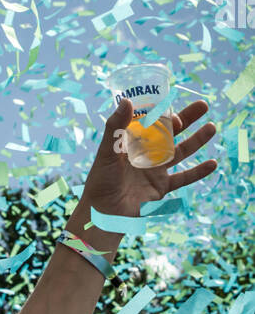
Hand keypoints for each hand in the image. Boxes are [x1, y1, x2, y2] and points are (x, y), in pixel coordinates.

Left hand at [81, 99, 216, 221]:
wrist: (104, 212)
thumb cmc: (101, 179)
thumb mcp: (107, 150)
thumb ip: (116, 126)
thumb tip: (128, 101)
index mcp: (133, 142)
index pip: (152, 122)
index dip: (164, 113)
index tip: (174, 107)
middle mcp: (146, 153)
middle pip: (171, 133)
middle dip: (187, 119)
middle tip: (202, 106)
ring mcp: (156, 170)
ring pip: (181, 152)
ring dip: (197, 141)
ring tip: (212, 127)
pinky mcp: (162, 187)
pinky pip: (184, 178)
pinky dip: (198, 172)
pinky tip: (212, 163)